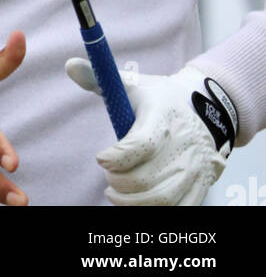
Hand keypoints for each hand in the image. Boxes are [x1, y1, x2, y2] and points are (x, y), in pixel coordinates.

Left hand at [65, 59, 236, 205]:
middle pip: (147, 178)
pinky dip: (155, 210)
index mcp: (162, 116)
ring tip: (116, 194)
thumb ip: (98, 77)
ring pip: (163, 199)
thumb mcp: (132, 84)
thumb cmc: (160, 98)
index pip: (140, 144)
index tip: (100, 158)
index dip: (117, 157)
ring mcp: (193, 167)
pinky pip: (180, 208)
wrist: (207, 109)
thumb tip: (69, 65)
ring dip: (133, 203)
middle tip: (108, 178)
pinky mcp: (201, 184)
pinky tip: (139, 202)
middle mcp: (181, 144)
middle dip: (119, 183)